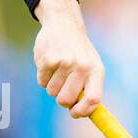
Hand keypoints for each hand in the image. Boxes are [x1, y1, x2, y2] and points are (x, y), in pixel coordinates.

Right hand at [34, 0, 104, 118]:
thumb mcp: (91, 67)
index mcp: (95, 71)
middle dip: (62, 100)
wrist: (64, 24)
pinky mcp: (47, 60)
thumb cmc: (80, 52)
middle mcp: (81, 67)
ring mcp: (64, 63)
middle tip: (63, 90)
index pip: (93, 100)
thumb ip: (89, 89)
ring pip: (52, 92)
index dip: (83, 111)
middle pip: (66, 100)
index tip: (74, 113)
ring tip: (58, 70)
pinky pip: (41, 81)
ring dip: (52, 86)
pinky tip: (49, 64)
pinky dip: (43, 77)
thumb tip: (83, 113)